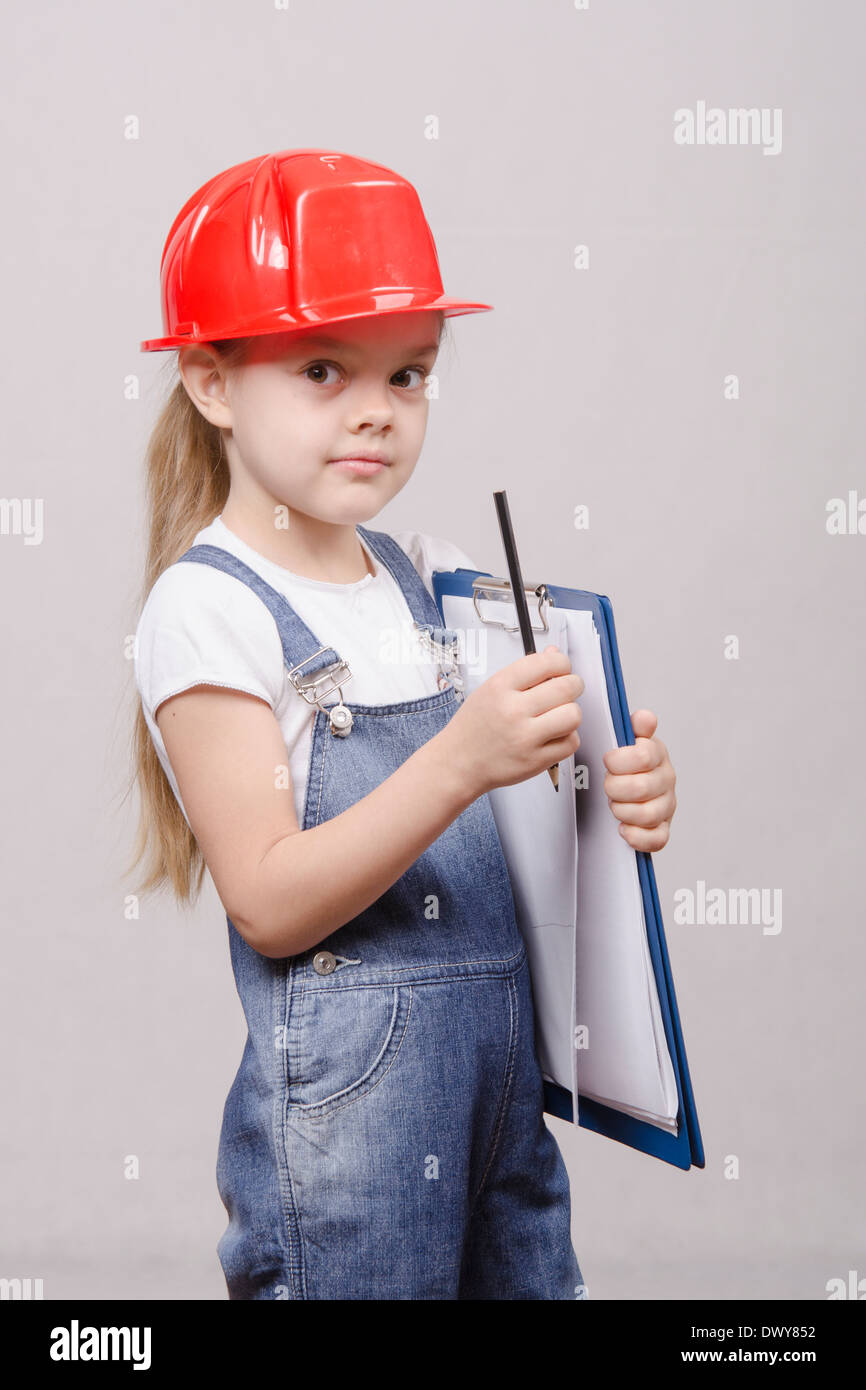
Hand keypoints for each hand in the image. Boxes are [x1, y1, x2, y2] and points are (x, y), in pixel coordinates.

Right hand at [438, 646, 583, 798]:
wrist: (457, 763)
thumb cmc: (473, 727)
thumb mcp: (490, 690)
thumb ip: (523, 672)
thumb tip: (554, 655)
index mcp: (500, 687)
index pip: (547, 663)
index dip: (562, 663)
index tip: (562, 668)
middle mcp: (513, 710)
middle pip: (567, 688)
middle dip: (573, 685)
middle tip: (569, 689)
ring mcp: (525, 737)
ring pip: (573, 715)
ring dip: (571, 713)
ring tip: (559, 715)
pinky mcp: (536, 761)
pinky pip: (571, 743)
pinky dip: (567, 737)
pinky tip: (554, 735)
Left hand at [601, 709, 675, 850]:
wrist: (628, 788)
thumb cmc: (625, 763)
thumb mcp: (627, 740)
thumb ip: (635, 727)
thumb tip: (644, 718)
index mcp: (657, 754)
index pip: (642, 757)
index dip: (617, 761)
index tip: (608, 761)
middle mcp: (666, 780)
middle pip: (640, 788)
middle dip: (614, 788)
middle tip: (608, 785)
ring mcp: (666, 806)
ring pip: (647, 814)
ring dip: (622, 810)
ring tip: (614, 804)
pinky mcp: (662, 829)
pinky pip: (657, 839)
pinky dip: (637, 836)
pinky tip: (623, 829)